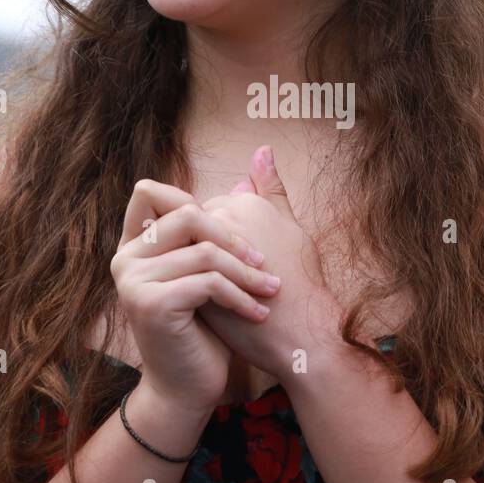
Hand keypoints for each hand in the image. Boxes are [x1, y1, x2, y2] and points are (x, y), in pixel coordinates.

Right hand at [109, 179, 281, 413]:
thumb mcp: (208, 271)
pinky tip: (258, 313)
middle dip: (234, 238)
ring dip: (245, 273)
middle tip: (264, 263)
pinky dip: (240, 296)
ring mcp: (132, 280)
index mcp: (133, 244)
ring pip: (204, 251)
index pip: (149, 192)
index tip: (232, 234)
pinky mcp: (150, 304)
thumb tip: (248, 180)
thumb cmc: (204, 327)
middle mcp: (124, 258)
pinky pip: (207, 282)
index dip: (193, 201)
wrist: (187, 387)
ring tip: (269, 290)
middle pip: (187, 215)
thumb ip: (216, 229)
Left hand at [196, 145, 342, 385]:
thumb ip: (272, 189)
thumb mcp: (291, 227)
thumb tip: (261, 149)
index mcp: (246, 202)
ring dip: (194, 265)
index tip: (232, 262)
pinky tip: (207, 301)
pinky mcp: (193, 277)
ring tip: (216, 291)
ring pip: (188, 248)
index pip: (215, 210)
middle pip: (196, 226)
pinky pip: (181, 273)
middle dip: (203, 249)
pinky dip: (188, 283)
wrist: (301, 332)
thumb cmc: (302, 282)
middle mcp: (223, 217)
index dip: (222, 239)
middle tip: (223, 277)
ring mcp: (206, 247)